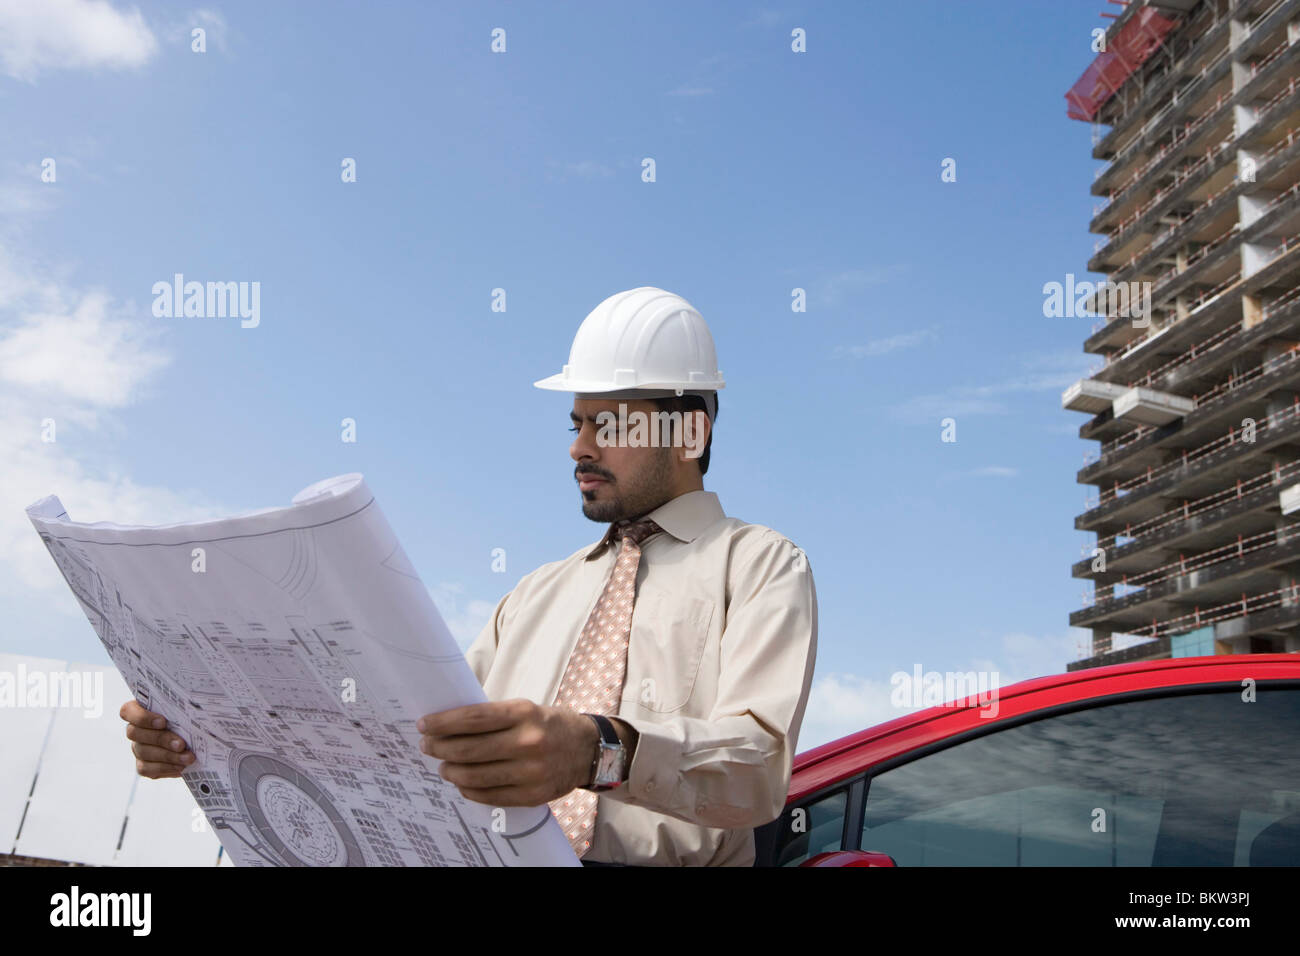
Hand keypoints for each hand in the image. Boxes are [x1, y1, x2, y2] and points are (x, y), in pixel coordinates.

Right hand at [120, 699, 194, 778]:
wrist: (200, 741)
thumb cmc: (193, 719)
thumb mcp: (191, 708)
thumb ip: (188, 704)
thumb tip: (200, 701)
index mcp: (142, 710)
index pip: (128, 711)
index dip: (142, 717)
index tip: (163, 721)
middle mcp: (136, 729)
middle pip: (135, 733)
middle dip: (161, 739)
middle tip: (182, 744)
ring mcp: (138, 748)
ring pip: (143, 752)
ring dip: (168, 756)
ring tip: (188, 758)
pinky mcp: (144, 765)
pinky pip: (147, 769)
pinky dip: (165, 768)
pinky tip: (181, 768)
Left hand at [416, 699, 597, 806]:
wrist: (587, 750)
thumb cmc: (548, 725)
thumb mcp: (526, 709)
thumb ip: (493, 717)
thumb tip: (448, 725)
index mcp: (524, 713)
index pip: (473, 718)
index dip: (444, 723)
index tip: (424, 725)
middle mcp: (528, 742)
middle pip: (469, 749)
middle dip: (440, 748)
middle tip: (427, 746)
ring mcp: (530, 772)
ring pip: (475, 775)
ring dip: (451, 771)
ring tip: (443, 766)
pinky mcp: (531, 795)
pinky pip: (489, 795)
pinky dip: (469, 789)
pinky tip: (462, 783)